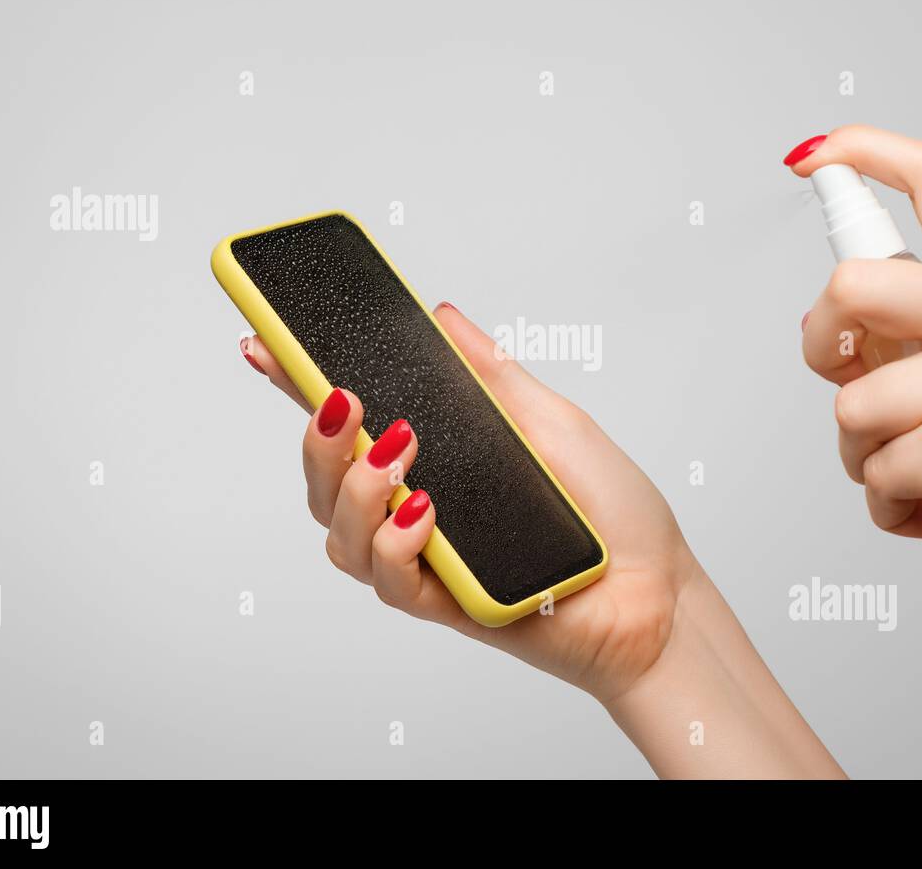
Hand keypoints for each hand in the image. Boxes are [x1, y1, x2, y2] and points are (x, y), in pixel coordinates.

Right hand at [244, 303, 687, 702]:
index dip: (299, 387)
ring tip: (401, 452)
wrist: (659, 593)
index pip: (354, 424)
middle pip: (327, 484)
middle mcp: (418, 510)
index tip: (263, 342)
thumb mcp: (549, 420)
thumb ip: (489, 375)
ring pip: (343, 536)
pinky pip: (392, 583)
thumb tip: (441, 316)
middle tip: (346, 402)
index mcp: (438, 461)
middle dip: (318, 440)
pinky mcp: (449, 604)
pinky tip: (423, 511)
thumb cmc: (612, 513)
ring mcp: (429, 560)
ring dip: (357, 489)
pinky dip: (396, 543)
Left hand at [789, 125, 921, 714]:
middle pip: (852, 286)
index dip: (865, 152)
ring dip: (863, 457)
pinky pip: (876, 472)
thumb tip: (828, 325)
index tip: (815, 157)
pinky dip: (890, 506)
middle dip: (820, 343)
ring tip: (917, 471)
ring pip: (851, 405)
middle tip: (842, 376)